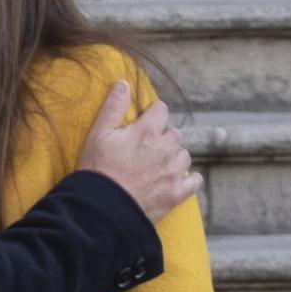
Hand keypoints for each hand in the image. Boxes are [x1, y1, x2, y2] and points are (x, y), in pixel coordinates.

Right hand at [77, 81, 201, 222]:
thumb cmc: (97, 168)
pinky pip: (194, 181)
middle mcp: (166, 148)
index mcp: (147, 131)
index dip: (152, 113)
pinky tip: (180, 178)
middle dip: (163, 134)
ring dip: (174, 154)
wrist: (102, 208)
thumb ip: (113, 107)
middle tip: (146, 143)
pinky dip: (189, 178)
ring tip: (158, 161)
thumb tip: (124, 83)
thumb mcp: (98, 134)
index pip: (161, 110)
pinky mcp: (176, 193)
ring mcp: (173, 172)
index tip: (144, 120)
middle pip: (174, 132)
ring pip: (184, 154)